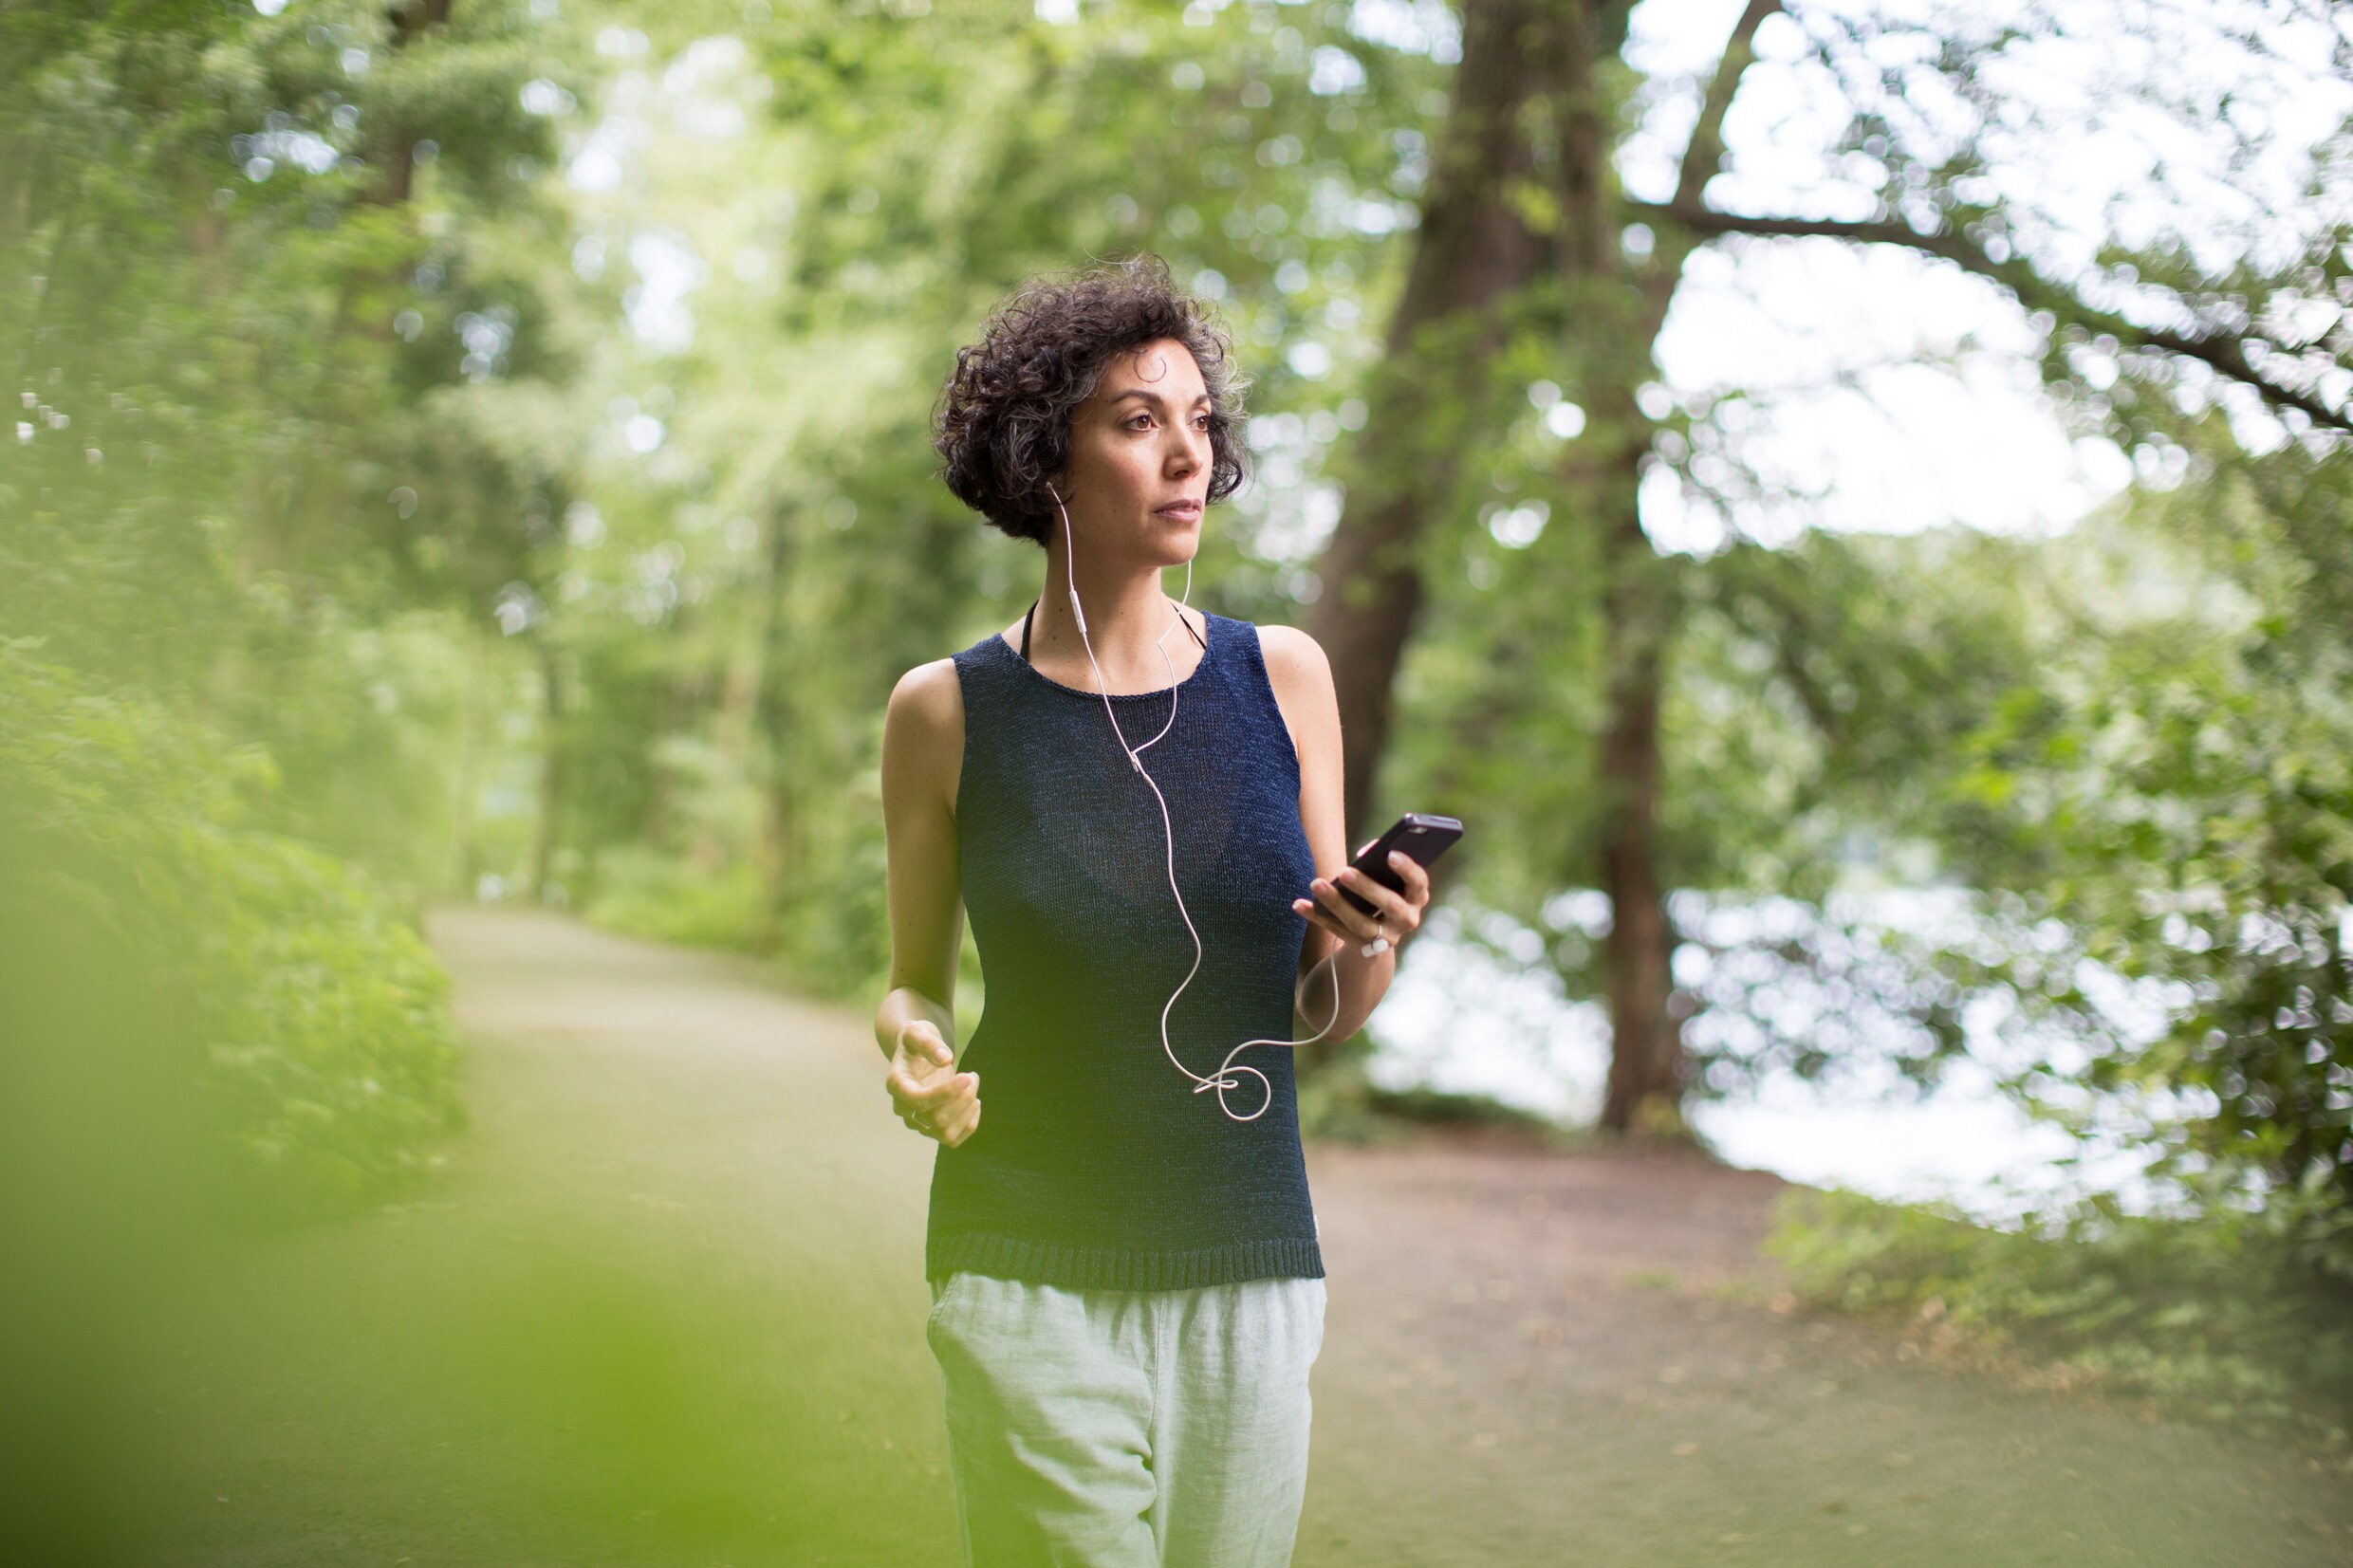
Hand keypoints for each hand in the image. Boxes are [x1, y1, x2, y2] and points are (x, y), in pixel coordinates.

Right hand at [886, 1021, 980, 1146]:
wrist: (916, 1053)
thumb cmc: (916, 1041)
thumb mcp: (918, 1031)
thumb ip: (929, 1043)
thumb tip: (945, 1060)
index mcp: (896, 1084)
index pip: (919, 1100)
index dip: (945, 1093)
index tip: (967, 1077)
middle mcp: (903, 1108)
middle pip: (935, 1120)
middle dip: (962, 1099)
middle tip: (972, 1076)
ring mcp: (917, 1122)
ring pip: (945, 1134)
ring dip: (967, 1112)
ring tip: (973, 1087)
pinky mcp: (932, 1129)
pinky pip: (953, 1139)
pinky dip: (969, 1124)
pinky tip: (974, 1102)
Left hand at [1293, 838, 1430, 956]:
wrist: (1380, 934)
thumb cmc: (1384, 891)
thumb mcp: (1389, 880)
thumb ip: (1380, 864)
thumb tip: (1365, 853)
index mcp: (1417, 896)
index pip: (1417, 882)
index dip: (1406, 869)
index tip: (1390, 854)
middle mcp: (1407, 919)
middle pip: (1389, 905)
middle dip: (1367, 887)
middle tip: (1344, 871)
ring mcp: (1386, 938)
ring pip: (1360, 923)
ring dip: (1336, 904)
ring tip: (1316, 884)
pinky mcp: (1364, 948)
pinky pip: (1337, 931)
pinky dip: (1316, 916)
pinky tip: (1299, 904)